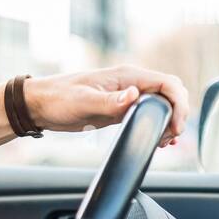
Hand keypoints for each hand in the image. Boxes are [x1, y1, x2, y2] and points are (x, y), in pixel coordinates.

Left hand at [23, 65, 188, 146]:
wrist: (39, 105)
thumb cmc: (58, 99)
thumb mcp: (83, 102)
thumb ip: (110, 101)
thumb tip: (133, 95)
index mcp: (127, 76)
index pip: (168, 84)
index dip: (179, 104)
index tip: (176, 126)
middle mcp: (131, 83)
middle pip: (170, 93)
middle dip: (178, 114)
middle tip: (170, 137)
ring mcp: (126, 96)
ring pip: (161, 105)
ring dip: (169, 122)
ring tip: (164, 142)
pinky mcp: (119, 109)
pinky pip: (147, 115)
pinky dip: (157, 126)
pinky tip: (159, 141)